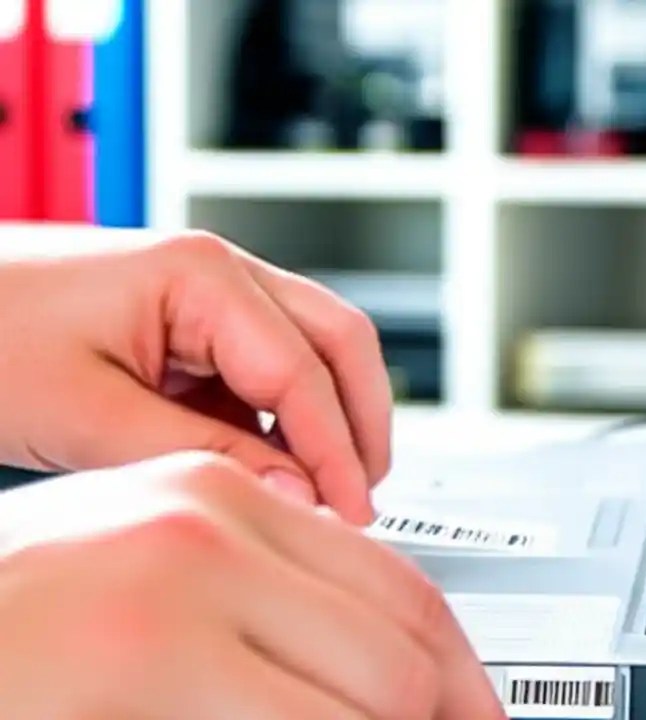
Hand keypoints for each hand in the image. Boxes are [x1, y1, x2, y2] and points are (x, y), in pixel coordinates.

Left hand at [0, 231, 392, 522]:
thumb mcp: (90, 415)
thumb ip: (205, 455)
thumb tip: (297, 491)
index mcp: (202, 274)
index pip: (304, 371)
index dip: (336, 450)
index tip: (352, 512)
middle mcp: (218, 272)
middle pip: (337, 340)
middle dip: (361, 420)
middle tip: (361, 495)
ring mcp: (207, 294)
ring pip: (309, 352)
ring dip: (324, 418)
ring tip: (322, 490)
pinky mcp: (188, 323)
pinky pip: (261, 370)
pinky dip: (278, 420)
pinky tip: (269, 467)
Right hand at [0, 452, 506, 718]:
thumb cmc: (12, 621)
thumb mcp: (153, 586)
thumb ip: (258, 603)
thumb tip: (381, 669)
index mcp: (217, 495)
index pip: (397, 583)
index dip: (456, 667)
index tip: (473, 713)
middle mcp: (205, 524)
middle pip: (402, 642)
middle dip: (445, 714)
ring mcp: (174, 592)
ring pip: (373, 695)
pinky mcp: (143, 658)